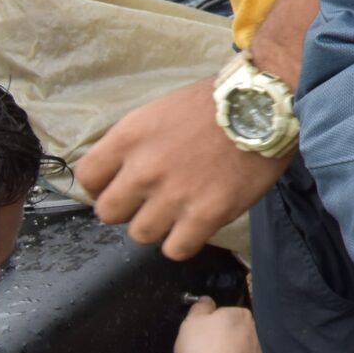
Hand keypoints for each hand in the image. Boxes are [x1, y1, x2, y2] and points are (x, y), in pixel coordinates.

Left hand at [75, 77, 287, 260]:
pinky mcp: (206, 214)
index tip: (120, 185)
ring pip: (141, 234)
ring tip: (181, 211)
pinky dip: (184, 242)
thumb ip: (137, 143)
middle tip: (153, 199)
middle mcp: (144, 169)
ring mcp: (174, 195)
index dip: (103, 185)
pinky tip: (197, 224)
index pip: (87, 178)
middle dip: (129, 208)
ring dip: (159, 225)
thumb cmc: (217, 103)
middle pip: (109, 213)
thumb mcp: (162, 111)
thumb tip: (124, 171)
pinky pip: (176, 249)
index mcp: (129, 137)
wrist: (267, 104)